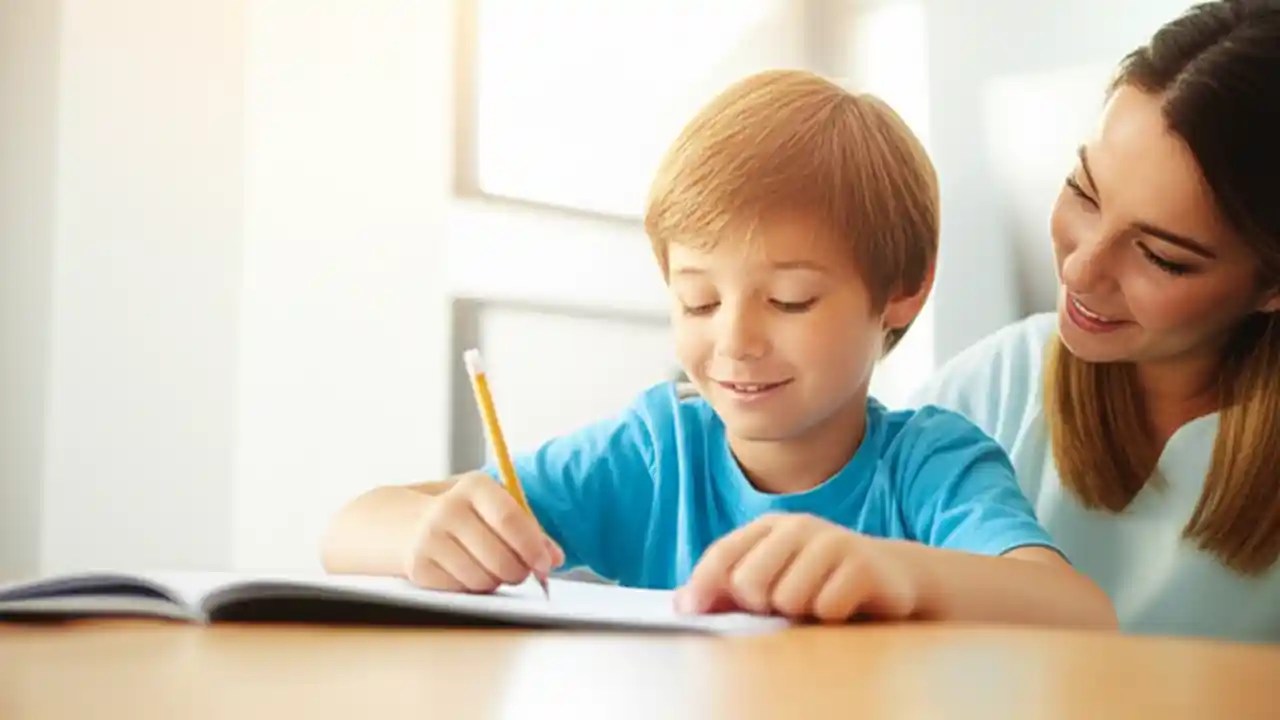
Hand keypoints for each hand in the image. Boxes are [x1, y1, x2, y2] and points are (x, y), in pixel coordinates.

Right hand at [403, 472, 564, 591]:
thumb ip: (527, 528)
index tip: (546, 564)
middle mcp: (448, 509)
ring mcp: (430, 539)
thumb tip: (555, 558)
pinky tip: (467, 572)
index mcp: (474, 486)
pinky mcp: (418, 567)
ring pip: (482, 578)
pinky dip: (473, 588)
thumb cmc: (462, 514)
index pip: (510, 518)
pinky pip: (462, 590)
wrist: (401, 523)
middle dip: (519, 572)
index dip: (533, 546)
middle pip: (499, 556)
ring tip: (491, 569)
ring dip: (495, 582)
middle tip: (521, 573)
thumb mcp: (492, 506)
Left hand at [675, 513, 917, 621]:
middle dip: (761, 605)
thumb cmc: (821, 581)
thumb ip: (728, 590)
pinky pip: (825, 608)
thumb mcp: (774, 579)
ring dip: (800, 613)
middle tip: (786, 604)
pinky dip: (831, 617)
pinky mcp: (862, 564)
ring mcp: (832, 541)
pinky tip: (845, 606)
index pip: (723, 554)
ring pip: (786, 598)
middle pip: (748, 582)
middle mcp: (799, 526)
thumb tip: (683, 605)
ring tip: (818, 603)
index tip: (690, 614)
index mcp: (770, 527)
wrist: (892, 576)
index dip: (702, 585)